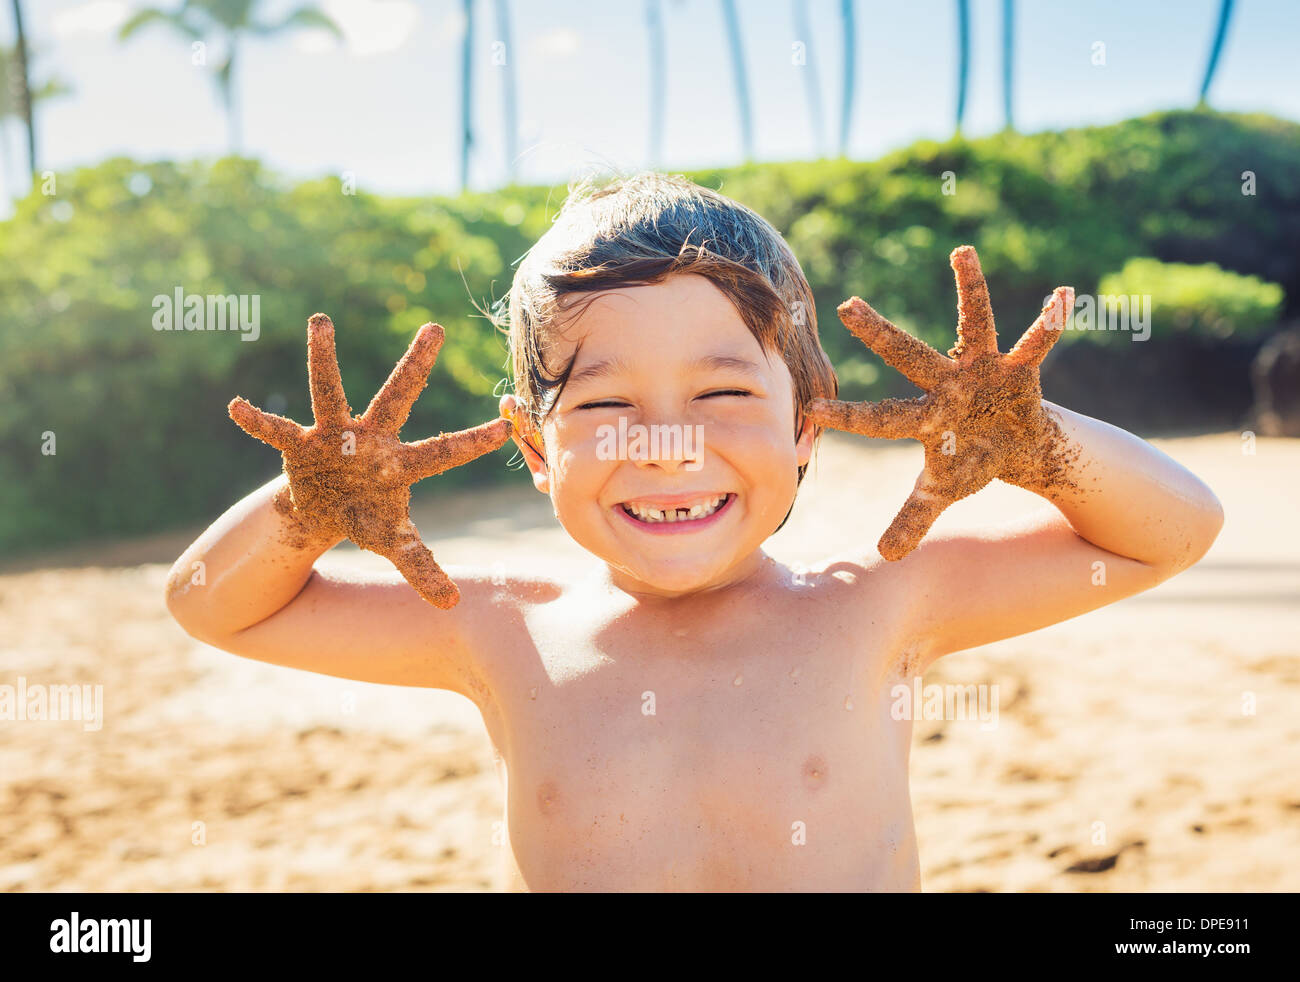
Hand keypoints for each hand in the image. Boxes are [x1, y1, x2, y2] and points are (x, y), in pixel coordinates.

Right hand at [228, 313, 511, 607]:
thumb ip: (421, 568)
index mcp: (400, 463)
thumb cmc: (364, 517)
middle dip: (416, 364)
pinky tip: (236, 407)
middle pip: (398, 397)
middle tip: (436, 327)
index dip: (473, 442)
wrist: (319, 511)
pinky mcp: (298, 443)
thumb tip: (452, 605)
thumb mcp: (391, 543)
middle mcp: (371, 439)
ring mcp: (333, 436)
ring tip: (321, 321)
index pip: (445, 452)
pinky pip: (275, 430)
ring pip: (330, 392)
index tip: (507, 424)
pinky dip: (257, 421)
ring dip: (323, 359)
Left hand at [806, 245, 1075, 560]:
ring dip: (969, 289)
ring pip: (972, 324)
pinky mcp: (1019, 368)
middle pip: (906, 356)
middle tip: (845, 306)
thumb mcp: (944, 491)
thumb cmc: (972, 461)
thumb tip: (886, 558)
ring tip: (961, 252)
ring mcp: (981, 370)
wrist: (1020, 446)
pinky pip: (1036, 344)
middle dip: (877, 333)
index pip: (878, 418)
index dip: (848, 417)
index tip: (811, 413)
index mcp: (922, 417)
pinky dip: (1051, 322)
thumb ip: (914, 518)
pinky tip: (1065, 296)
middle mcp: (945, 384)